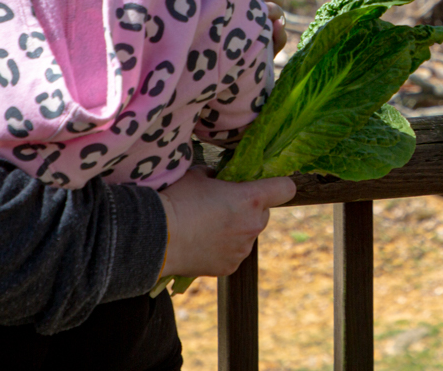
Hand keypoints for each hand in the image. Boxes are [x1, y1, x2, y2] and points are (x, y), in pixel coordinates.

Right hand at [157, 167, 295, 277]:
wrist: (156, 236)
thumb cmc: (177, 200)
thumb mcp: (199, 176)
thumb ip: (217, 177)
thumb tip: (219, 180)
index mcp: (250, 198)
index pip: (286, 188)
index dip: (278, 186)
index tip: (268, 187)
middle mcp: (253, 224)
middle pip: (264, 213)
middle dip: (250, 210)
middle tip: (225, 208)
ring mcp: (243, 249)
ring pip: (248, 235)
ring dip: (236, 230)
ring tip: (208, 228)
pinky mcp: (230, 266)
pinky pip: (234, 253)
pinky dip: (224, 249)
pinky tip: (203, 244)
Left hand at [211, 0, 286, 52]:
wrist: (199, 53)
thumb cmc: (209, 9)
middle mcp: (256, 6)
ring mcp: (262, 27)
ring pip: (279, 14)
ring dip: (272, 9)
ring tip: (261, 11)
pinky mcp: (264, 48)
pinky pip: (280, 39)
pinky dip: (277, 34)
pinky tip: (270, 29)